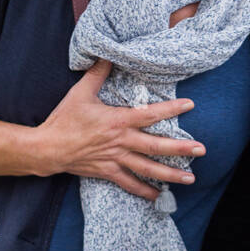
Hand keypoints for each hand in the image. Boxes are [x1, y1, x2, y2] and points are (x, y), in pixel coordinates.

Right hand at [31, 58, 203, 200]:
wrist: (47, 148)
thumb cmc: (64, 119)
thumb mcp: (80, 93)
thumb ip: (97, 73)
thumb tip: (107, 54)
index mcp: (118, 120)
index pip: (150, 114)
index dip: (171, 109)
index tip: (190, 105)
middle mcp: (121, 141)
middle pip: (156, 146)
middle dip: (181, 148)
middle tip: (202, 149)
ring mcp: (116, 159)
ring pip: (148, 169)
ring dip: (170, 174)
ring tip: (191, 177)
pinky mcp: (108, 172)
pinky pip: (129, 184)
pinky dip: (144, 191)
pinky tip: (159, 196)